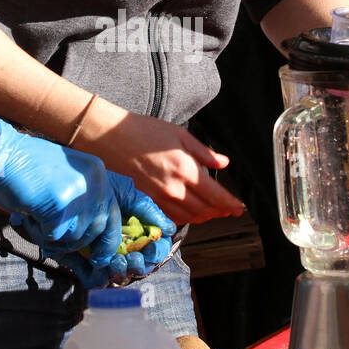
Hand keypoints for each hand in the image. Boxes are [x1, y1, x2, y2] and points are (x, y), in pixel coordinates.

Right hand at [0, 119, 120, 256]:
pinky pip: (53, 236)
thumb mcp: (66, 178)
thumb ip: (83, 202)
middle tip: (59, 240)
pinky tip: (29, 215)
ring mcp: (79, 193)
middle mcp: (94, 181)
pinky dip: (39, 232)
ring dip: (54, 236)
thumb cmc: (27, 169)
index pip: (113, 215)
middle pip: (99, 229)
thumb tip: (92, 238)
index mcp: (98, 173)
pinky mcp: (60, 205)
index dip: (107, 240)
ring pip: (75, 237)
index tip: (99, 257)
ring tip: (36, 218)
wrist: (1, 156)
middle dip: (81, 244)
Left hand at [56, 172, 175, 287]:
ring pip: (118, 276)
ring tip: (116, 259)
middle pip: (139, 267)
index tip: (151, 249)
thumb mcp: (123, 192)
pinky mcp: (80, 263)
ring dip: (121, 271)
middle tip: (133, 257)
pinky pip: (94, 280)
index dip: (156, 252)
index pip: (153, 248)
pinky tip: (100, 266)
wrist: (58, 187)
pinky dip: (99, 277)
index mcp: (134, 230)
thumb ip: (146, 209)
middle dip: (140, 265)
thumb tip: (170, 229)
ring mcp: (100, 256)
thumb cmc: (92, 186)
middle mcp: (120, 246)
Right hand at [83, 111, 243, 225]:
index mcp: (186, 169)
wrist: (109, 138)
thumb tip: (223, 163)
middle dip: (220, 212)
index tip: (240, 208)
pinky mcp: (146, 202)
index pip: (216, 196)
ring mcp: (159, 198)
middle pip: (205, 211)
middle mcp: (174, 188)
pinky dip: (184, 217)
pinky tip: (188, 211)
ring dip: (203, 216)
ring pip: (189, 217)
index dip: (231, 205)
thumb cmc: (143, 130)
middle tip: (228, 210)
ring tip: (211, 212)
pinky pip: (171, 217)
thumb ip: (204, 152)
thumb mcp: (180, 134)